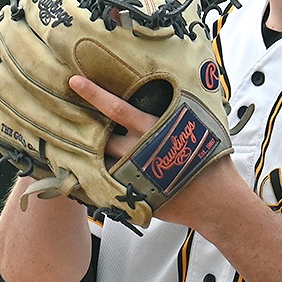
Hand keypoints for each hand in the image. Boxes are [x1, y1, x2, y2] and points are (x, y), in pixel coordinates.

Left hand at [67, 74, 247, 228]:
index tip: (74, 81)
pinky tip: (87, 172)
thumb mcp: (199, 127)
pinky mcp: (132, 194)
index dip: (94, 94)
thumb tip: (178, 87)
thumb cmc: (212, 161)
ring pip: (101, 159)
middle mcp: (139, 150)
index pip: (118, 108)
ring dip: (89, 151)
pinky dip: (97, 176)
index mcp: (154, 129)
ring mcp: (133, 174)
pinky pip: (107, 183)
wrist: (216, 201)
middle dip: (83, 125)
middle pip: (101, 135)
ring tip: (74, 142)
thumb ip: (180, 111)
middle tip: (64, 112)